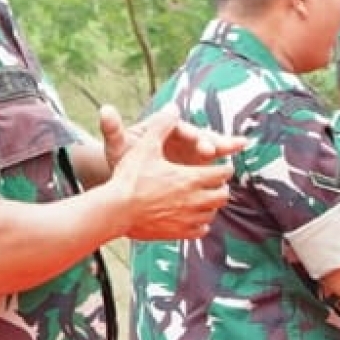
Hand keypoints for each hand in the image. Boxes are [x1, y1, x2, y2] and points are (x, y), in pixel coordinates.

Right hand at [106, 111, 236, 239]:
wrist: (115, 210)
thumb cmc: (129, 178)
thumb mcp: (145, 146)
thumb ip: (161, 126)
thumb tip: (173, 106)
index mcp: (192, 178)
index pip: (223, 173)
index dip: (224, 168)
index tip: (222, 167)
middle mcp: (196, 199)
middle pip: (223, 195)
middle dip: (221, 187)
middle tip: (216, 183)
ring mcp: (189, 218)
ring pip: (213, 213)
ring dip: (211, 205)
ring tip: (205, 200)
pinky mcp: (180, 233)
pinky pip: (201, 230)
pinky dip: (201, 224)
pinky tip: (193, 218)